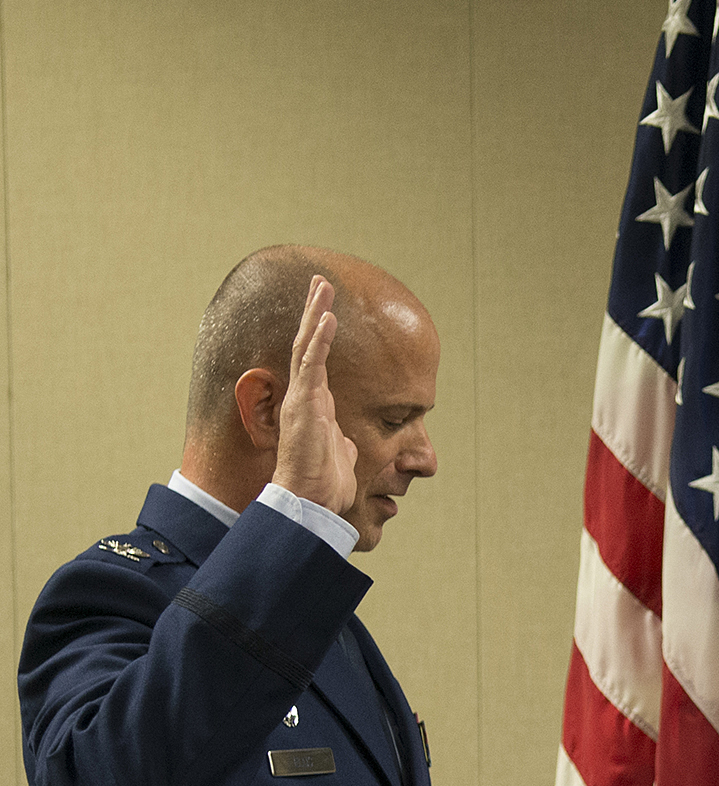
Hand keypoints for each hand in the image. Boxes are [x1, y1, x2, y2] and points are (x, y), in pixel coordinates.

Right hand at [271, 276, 357, 512]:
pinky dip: (319, 339)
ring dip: (316, 314)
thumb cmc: (323, 485)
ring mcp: (302, 398)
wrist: (310, 502)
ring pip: (307, 347)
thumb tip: (348, 444)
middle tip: (321, 283)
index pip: (317, 362)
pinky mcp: (304, 403)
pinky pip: (312, 364)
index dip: (321, 335)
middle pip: (308, 345)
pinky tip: (328, 317)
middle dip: (315, 312)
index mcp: (315, 407)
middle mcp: (305, 397)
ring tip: (323, 286)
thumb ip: (342, 444)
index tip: (327, 310)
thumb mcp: (339, 457)